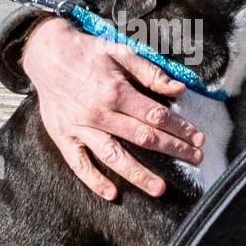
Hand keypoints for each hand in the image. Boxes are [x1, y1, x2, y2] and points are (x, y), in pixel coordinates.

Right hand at [21, 16, 206, 201]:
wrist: (46, 54)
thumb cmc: (86, 52)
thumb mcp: (120, 51)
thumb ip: (150, 72)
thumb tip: (179, 88)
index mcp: (115, 91)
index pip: (156, 115)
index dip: (181, 129)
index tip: (198, 139)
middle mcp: (99, 113)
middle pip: (143, 138)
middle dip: (173, 150)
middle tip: (195, 160)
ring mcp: (80, 128)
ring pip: (113, 157)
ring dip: (138, 175)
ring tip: (159, 189)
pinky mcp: (64, 137)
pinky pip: (79, 164)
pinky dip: (94, 180)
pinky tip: (112, 193)